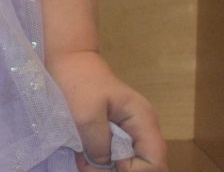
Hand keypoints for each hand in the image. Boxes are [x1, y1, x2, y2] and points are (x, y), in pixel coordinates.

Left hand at [48, 49, 166, 170]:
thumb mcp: (86, 117)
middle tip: (91, 165)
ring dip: (107, 169)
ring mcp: (130, 133)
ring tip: (85, 160)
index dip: (134, 171)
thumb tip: (105, 167)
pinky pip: (116, 158)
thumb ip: (100, 147)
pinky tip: (84, 156)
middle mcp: (142, 129)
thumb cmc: (78, 83)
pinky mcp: (116, 135)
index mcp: (143, 121)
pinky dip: (100, 163)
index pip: (155, 162)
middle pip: (145, 166)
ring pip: (129, 165)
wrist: (68, 61)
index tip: (110, 163)